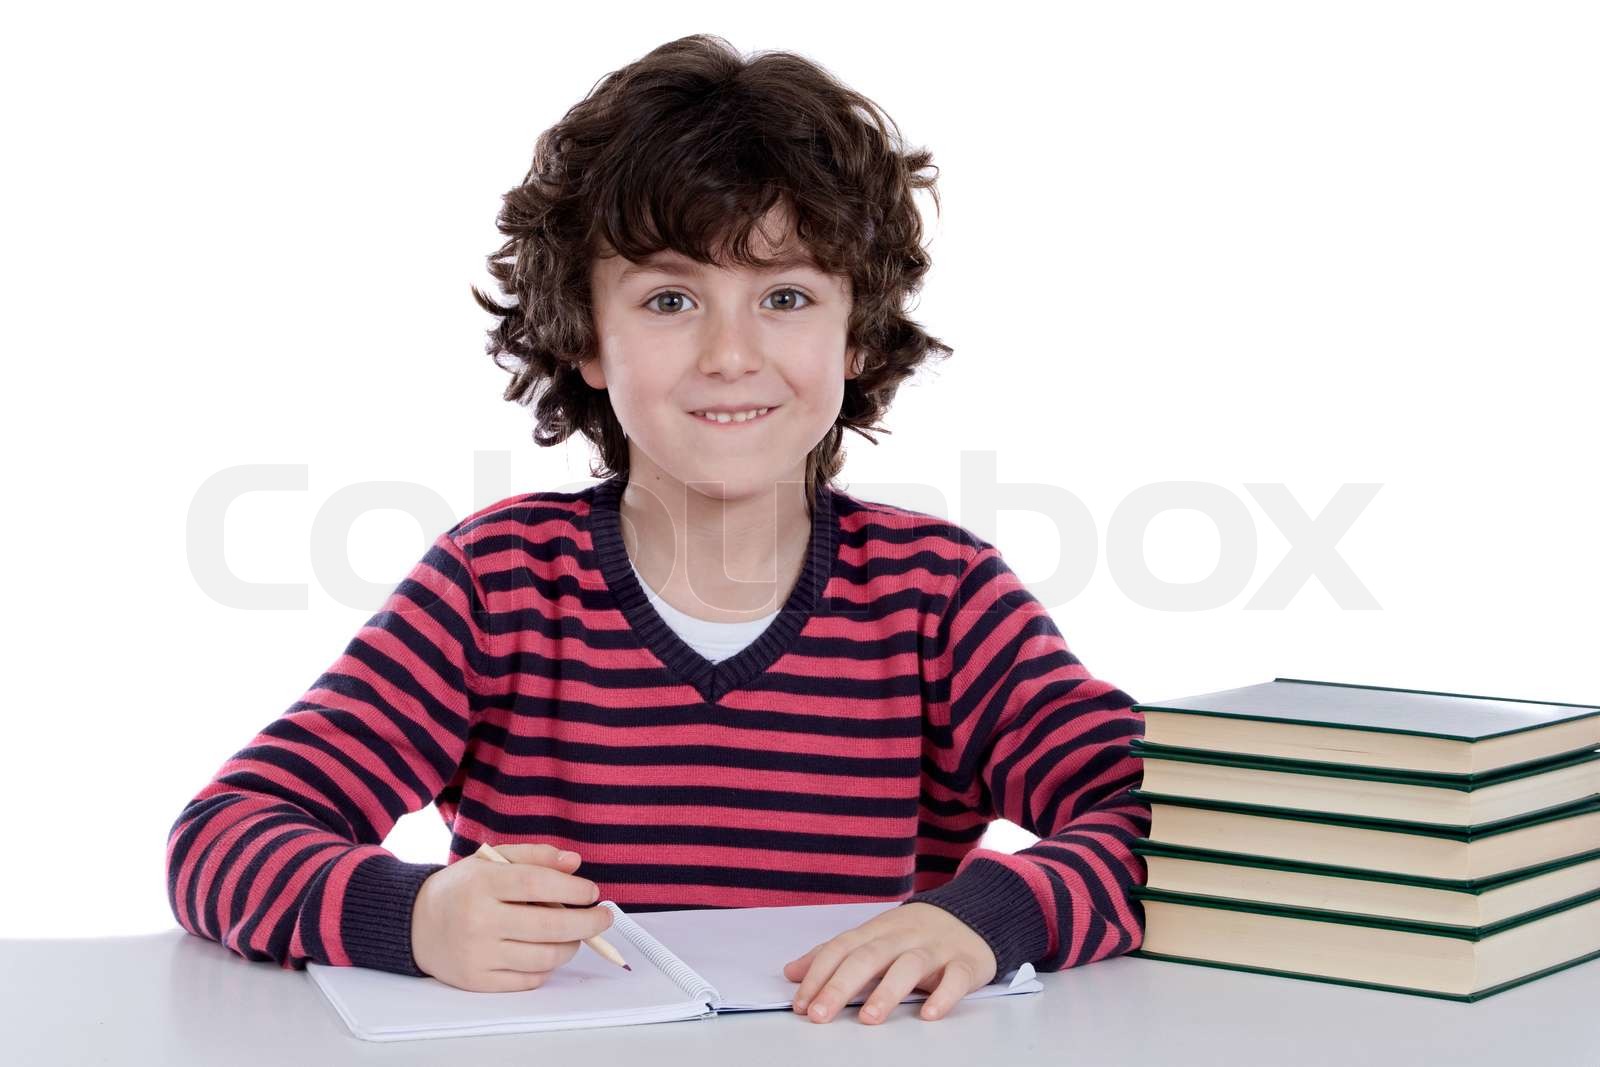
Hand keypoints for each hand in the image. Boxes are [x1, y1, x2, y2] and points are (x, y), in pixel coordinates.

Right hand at [410, 843, 614, 991]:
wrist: (416, 924)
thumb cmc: (463, 888)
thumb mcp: (493, 860)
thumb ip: (535, 856)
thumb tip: (575, 863)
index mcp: (482, 883)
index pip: (537, 885)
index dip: (572, 890)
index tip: (592, 893)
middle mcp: (478, 920)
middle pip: (548, 927)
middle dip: (587, 923)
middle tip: (604, 918)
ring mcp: (478, 955)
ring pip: (544, 958)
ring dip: (571, 946)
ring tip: (576, 935)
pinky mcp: (477, 981)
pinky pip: (528, 981)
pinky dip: (547, 968)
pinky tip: (548, 952)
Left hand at [782, 902, 997, 1023]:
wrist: (975, 914)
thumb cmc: (916, 933)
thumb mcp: (873, 937)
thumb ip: (834, 955)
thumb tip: (791, 973)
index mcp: (877, 930)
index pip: (842, 948)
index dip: (818, 975)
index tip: (801, 1004)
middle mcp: (903, 937)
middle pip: (868, 957)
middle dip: (840, 986)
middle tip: (819, 1015)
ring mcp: (936, 949)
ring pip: (909, 966)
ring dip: (887, 991)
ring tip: (868, 1018)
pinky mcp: (966, 962)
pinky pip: (956, 978)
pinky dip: (943, 995)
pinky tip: (928, 1014)